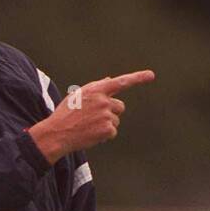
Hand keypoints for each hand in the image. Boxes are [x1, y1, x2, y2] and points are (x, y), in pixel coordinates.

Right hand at [29, 69, 154, 163]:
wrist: (58, 133)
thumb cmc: (66, 114)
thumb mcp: (78, 95)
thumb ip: (96, 88)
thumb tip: (110, 80)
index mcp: (96, 89)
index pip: (121, 81)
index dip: (138, 78)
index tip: (151, 75)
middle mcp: (103, 100)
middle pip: (120, 106)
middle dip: (111, 112)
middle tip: (94, 118)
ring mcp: (106, 115)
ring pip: (116, 120)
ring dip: (106, 125)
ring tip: (89, 127)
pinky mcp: (108, 129)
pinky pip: (113, 132)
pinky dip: (104, 135)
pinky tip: (91, 134)